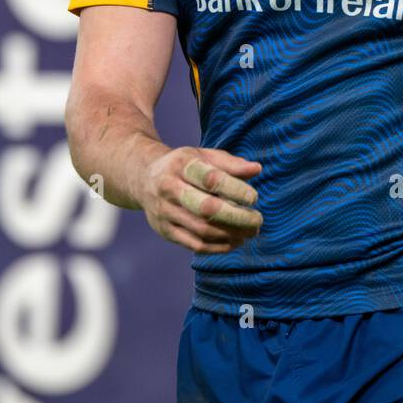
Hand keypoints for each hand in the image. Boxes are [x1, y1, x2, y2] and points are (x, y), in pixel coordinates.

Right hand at [134, 146, 262, 253]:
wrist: (144, 178)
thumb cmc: (185, 166)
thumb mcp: (204, 156)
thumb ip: (230, 164)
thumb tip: (257, 169)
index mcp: (182, 164)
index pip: (211, 179)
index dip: (236, 190)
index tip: (254, 197)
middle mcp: (169, 188)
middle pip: (206, 208)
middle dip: (237, 218)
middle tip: (258, 220)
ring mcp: (164, 212)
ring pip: (202, 230)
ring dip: (231, 234)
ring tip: (250, 232)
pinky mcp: (164, 230)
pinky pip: (194, 244)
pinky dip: (218, 247)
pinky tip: (235, 241)